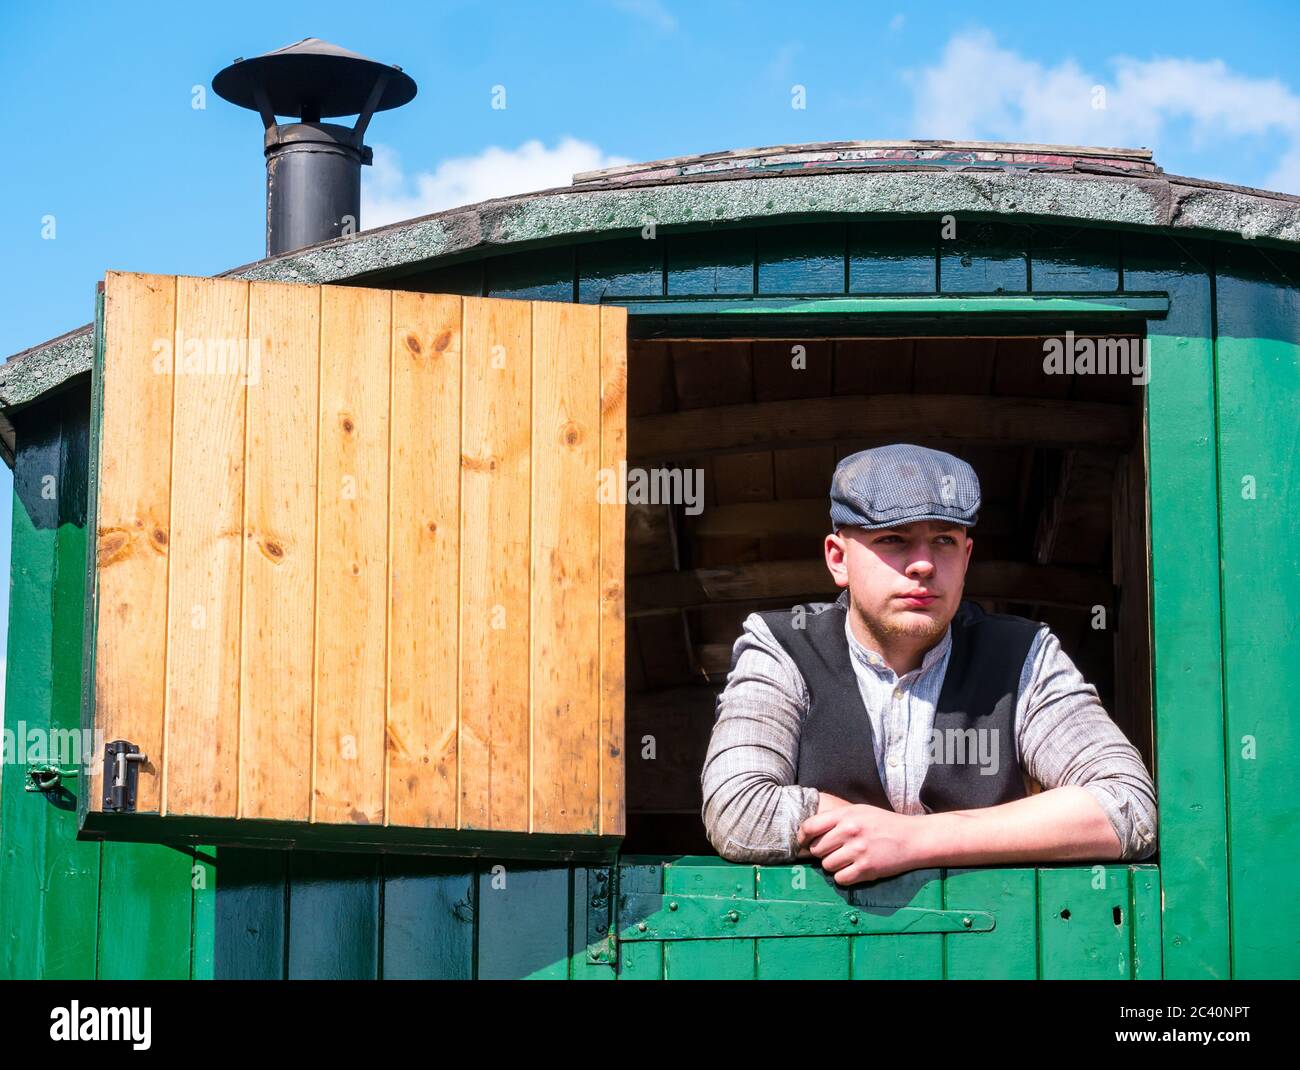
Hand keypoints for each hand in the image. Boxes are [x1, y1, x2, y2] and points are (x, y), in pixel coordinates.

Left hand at [797, 803, 926, 884]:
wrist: (913, 838)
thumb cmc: (884, 823)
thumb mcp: (859, 811)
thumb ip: (836, 819)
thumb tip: (809, 833)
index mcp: (845, 815)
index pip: (810, 827)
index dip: (802, 837)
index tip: (804, 843)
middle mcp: (849, 831)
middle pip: (816, 849)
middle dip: (821, 853)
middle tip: (833, 852)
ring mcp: (858, 850)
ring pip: (827, 866)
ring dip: (833, 866)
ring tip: (846, 860)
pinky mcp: (866, 869)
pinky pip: (840, 879)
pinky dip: (844, 877)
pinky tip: (853, 870)